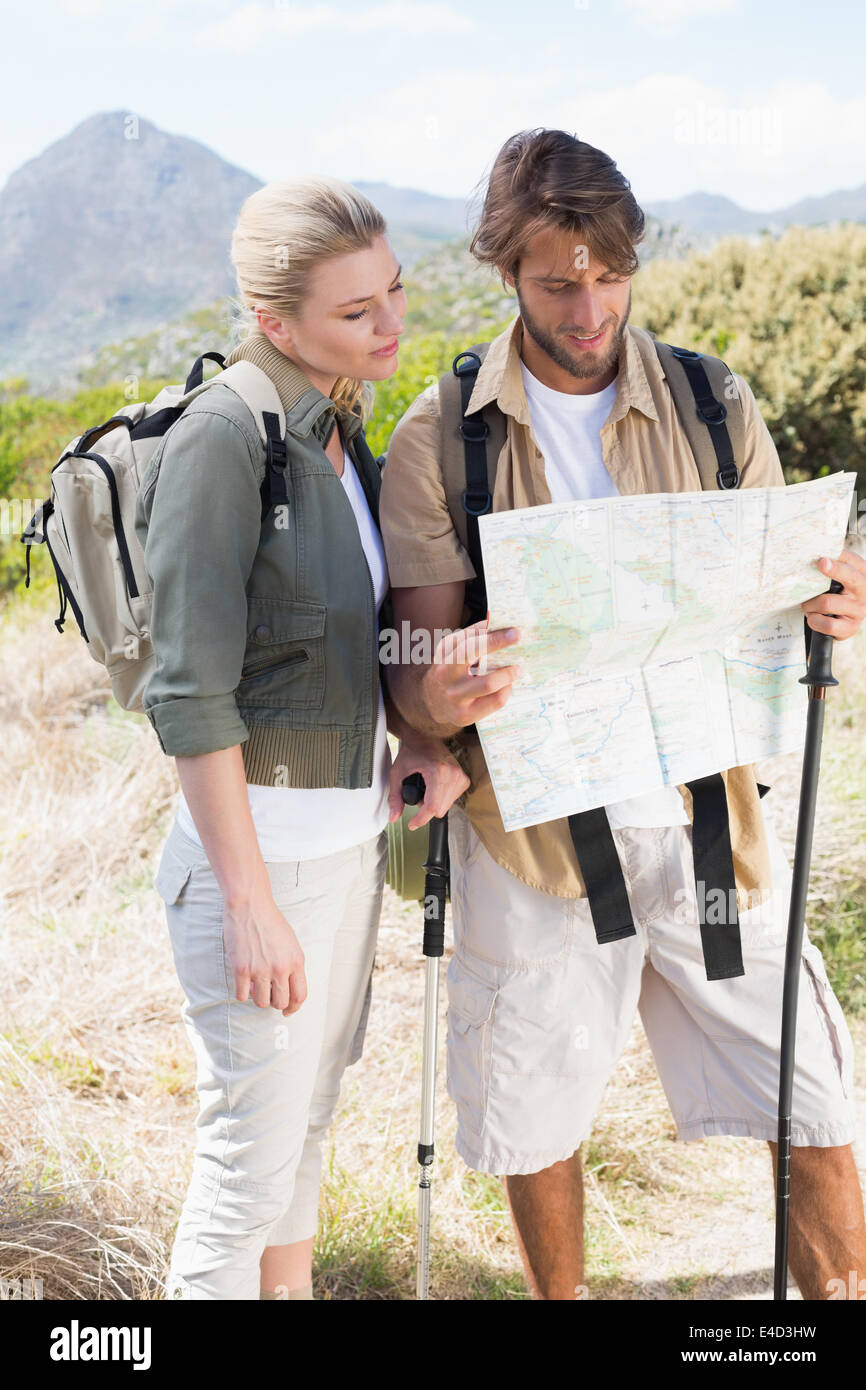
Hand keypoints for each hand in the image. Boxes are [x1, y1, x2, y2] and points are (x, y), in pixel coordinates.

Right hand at [222, 875, 306, 1016]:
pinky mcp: (242, 969)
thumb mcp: (291, 942)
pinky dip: (242, 993)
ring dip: (258, 998)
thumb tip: (285, 987)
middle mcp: (281, 968)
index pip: (300, 996)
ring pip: (262, 1002)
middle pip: (281, 1002)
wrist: (250, 905)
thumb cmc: (270, 921)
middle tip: (268, 995)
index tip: (287, 1011)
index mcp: (296, 961)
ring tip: (255, 986)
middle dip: (275, 1002)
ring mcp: (261, 970)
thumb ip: (291, 965)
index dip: (294, 1008)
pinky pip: (242, 996)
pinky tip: (243, 982)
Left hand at [388, 734, 470, 830]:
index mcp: (438, 771)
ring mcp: (460, 776)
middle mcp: (453, 774)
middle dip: (426, 809)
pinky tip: (434, 788)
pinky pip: (453, 799)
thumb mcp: (397, 774)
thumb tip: (394, 817)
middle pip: (440, 810)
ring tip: (426, 789)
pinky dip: (442, 799)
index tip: (412, 824)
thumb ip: (395, 797)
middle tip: (417, 796)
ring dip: (434, 804)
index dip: (421, 819)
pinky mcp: (464, 778)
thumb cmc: (411, 752)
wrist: (425, 737)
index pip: (432, 806)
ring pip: (447, 807)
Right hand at [421, 617, 522, 730]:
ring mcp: (454, 696)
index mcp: (444, 654)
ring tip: (518, 669)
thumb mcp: (453, 651)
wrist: (432, 702)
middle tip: (517, 636)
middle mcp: (445, 674)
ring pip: (488, 683)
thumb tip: (495, 620)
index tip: (512, 630)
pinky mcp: (464, 715)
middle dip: (496, 643)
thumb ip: (472, 636)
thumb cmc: (451, 670)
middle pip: (472, 654)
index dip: (490, 634)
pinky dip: (506, 691)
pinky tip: (508, 686)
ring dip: (508, 674)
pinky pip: (494, 702)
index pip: (467, 639)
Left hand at [801, 550, 865, 639]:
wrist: (841, 621)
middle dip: (835, 570)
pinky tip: (813, 617)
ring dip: (810, 604)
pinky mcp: (851, 628)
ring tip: (807, 605)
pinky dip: (815, 620)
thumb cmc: (835, 594)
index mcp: (862, 573)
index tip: (823, 558)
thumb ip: (831, 564)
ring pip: (828, 603)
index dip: (838, 558)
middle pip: (851, 577)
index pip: (852, 561)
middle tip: (820, 564)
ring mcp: (859, 610)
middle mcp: (864, 590)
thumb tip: (815, 554)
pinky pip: (828, 624)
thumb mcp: (836, 577)